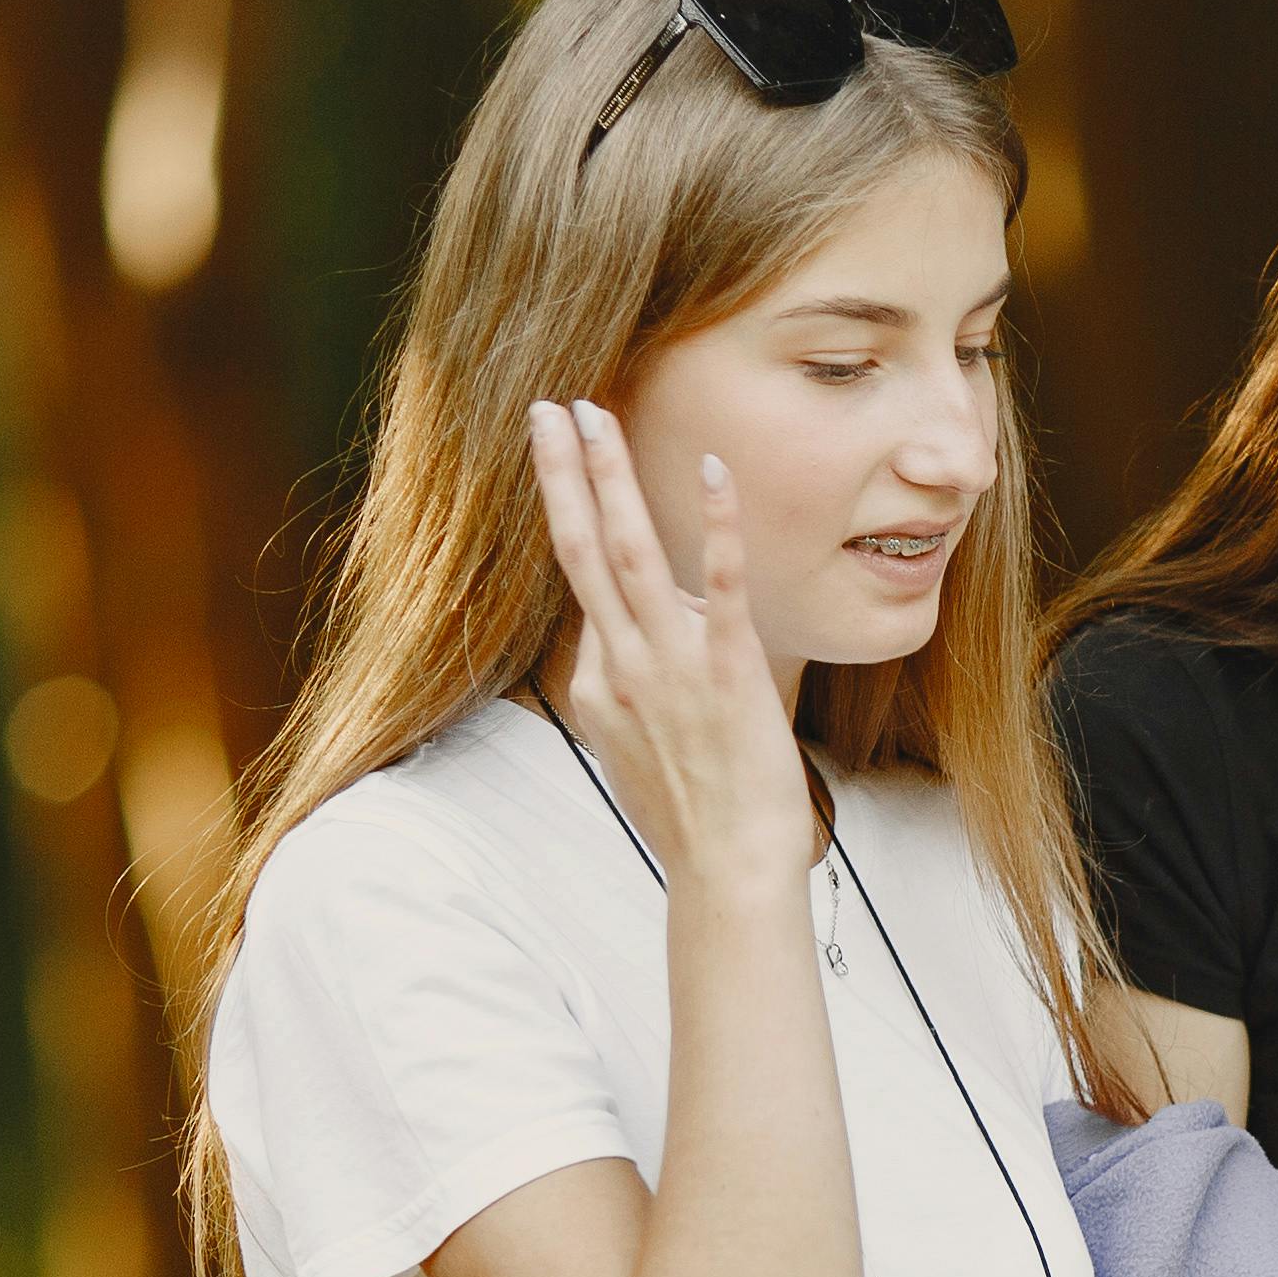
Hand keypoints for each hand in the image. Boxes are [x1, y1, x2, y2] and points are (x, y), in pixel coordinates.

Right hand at [525, 399, 817, 900]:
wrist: (730, 868)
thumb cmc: (694, 816)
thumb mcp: (635, 750)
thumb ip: (625, 693)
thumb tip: (625, 657)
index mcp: (597, 682)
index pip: (587, 592)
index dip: (583, 524)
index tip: (576, 460)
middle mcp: (620, 664)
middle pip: (577, 549)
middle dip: (561, 472)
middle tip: (547, 408)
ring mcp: (670, 665)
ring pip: (626, 551)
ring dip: (609, 474)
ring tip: (594, 412)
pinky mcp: (728, 669)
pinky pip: (721, 584)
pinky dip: (715, 523)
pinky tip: (714, 468)